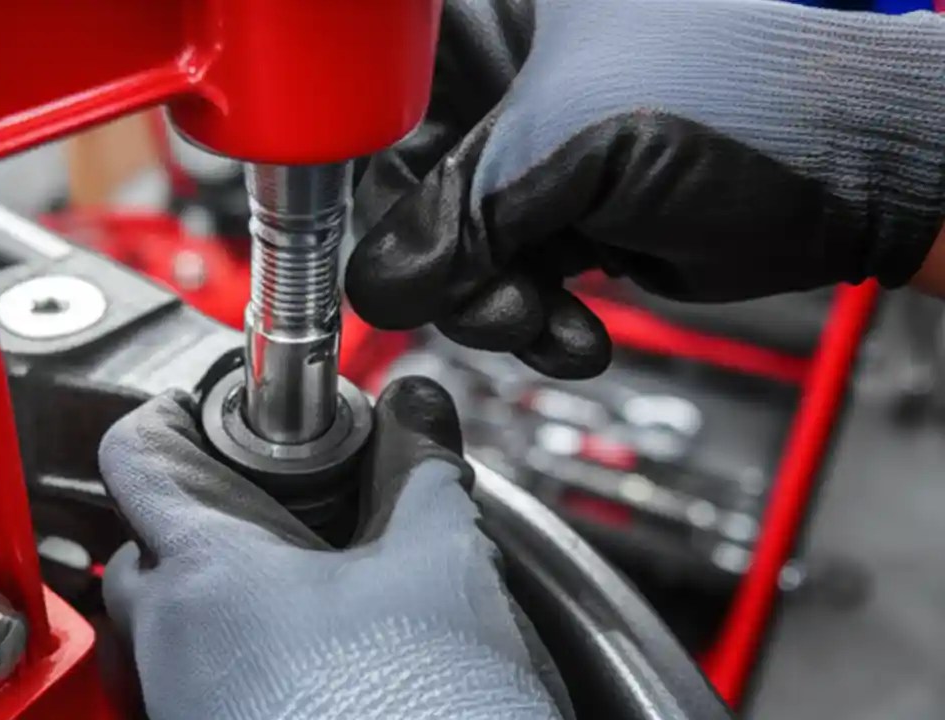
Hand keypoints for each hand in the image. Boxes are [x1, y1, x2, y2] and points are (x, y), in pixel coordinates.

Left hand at [99, 378, 568, 719]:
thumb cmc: (419, 716)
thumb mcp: (439, 564)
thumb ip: (417, 468)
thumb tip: (414, 410)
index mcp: (206, 572)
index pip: (137, 452)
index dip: (169, 413)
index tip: (200, 406)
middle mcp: (165, 645)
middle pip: (144, 544)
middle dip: (196, 513)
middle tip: (265, 504)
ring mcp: (173, 710)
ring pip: (161, 625)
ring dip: (208, 595)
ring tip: (292, 591)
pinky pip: (183, 686)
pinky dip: (222, 657)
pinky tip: (298, 665)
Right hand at [347, 0, 944, 378]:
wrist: (852, 181)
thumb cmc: (747, 107)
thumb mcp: (570, 147)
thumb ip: (461, 214)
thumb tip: (380, 284)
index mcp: (496, 19)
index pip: (379, 89)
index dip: (358, 158)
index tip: (368, 222)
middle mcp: (505, 81)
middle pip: (406, 187)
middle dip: (445, 264)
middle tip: (489, 295)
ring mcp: (533, 154)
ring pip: (453, 251)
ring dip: (492, 306)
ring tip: (543, 321)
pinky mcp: (561, 217)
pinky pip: (505, 282)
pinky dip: (532, 323)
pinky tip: (575, 329)